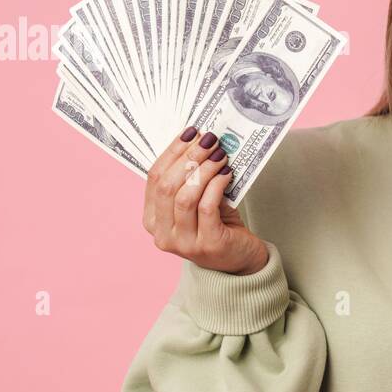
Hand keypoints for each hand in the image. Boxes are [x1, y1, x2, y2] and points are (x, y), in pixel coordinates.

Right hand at [142, 127, 268, 274]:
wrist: (240, 260)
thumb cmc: (217, 225)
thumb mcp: (197, 201)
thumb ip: (191, 178)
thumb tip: (200, 140)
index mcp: (152, 220)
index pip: (154, 178)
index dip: (172, 152)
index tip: (191, 132)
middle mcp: (162, 234)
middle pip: (167, 186)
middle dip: (189, 157)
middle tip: (209, 140)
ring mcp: (183, 243)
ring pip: (185, 196)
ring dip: (204, 169)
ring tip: (220, 154)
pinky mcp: (208, 245)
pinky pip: (207, 207)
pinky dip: (216, 185)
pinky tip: (227, 173)